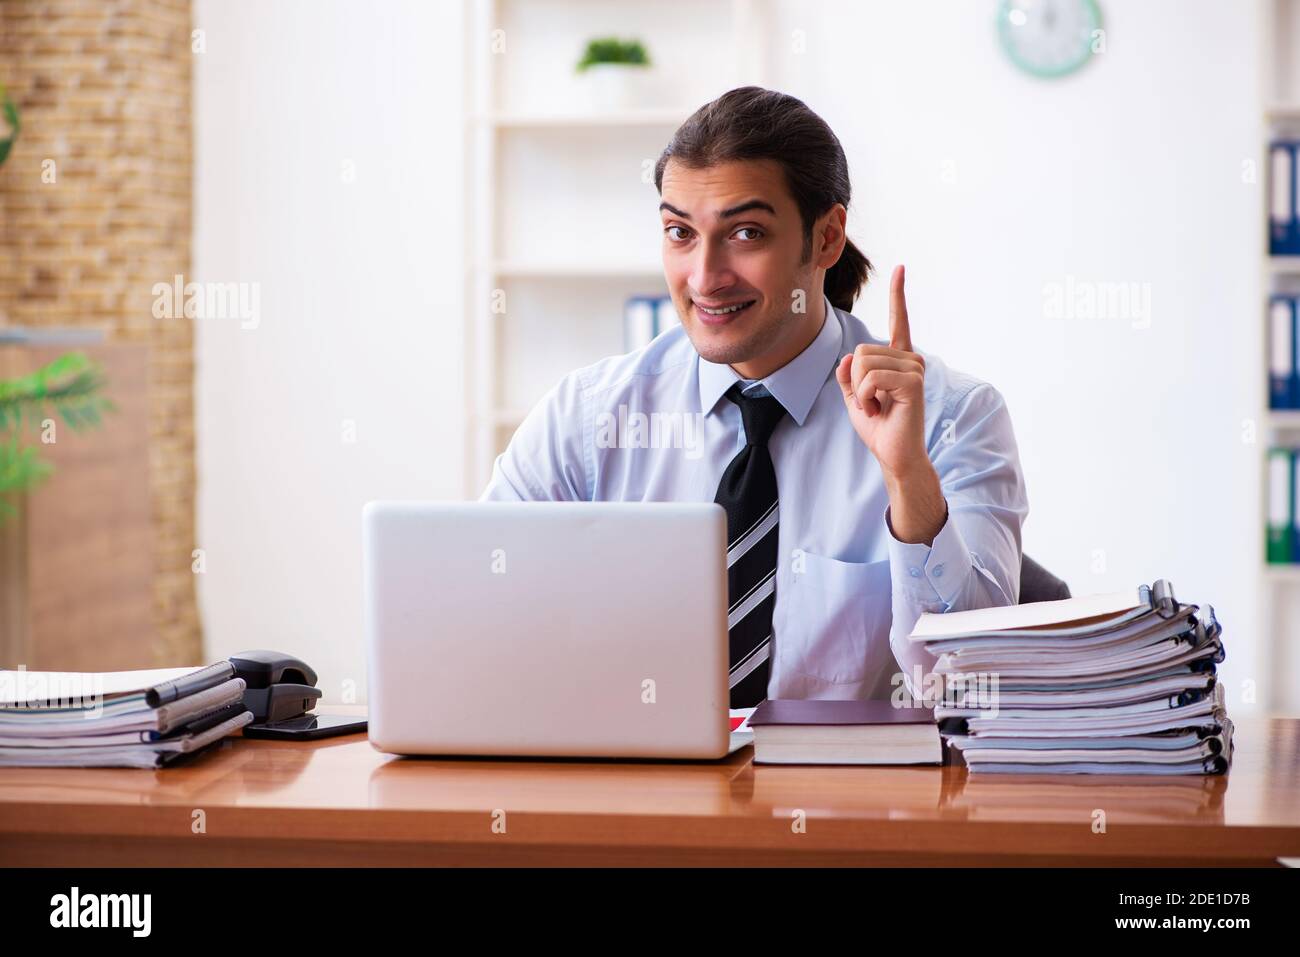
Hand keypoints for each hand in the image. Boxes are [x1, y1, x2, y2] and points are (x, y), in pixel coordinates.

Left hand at [835, 264, 927, 475]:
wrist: (893, 454)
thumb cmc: (879, 427)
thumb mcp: (854, 396)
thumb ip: (848, 375)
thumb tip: (848, 356)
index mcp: (898, 360)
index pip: (897, 321)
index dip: (898, 295)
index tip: (901, 268)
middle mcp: (910, 359)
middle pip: (861, 351)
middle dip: (854, 380)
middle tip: (870, 402)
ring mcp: (914, 369)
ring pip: (863, 364)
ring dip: (860, 391)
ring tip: (877, 407)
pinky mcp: (913, 382)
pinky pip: (871, 378)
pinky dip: (867, 396)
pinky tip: (881, 409)